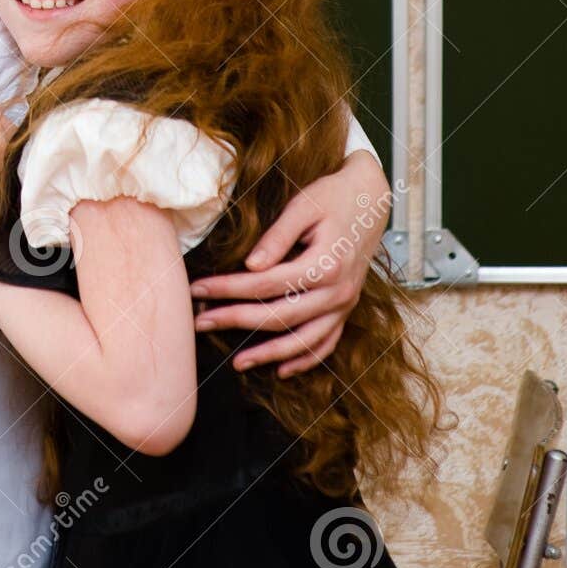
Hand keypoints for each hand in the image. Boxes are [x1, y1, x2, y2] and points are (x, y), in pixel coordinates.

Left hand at [188, 150, 391, 376]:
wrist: (369, 200)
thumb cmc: (332, 197)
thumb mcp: (303, 206)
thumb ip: (277, 237)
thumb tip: (250, 265)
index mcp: (325, 265)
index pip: (265, 284)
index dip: (228, 288)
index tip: (197, 289)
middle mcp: (337, 292)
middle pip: (279, 316)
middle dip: (235, 320)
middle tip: (200, 323)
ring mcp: (344, 305)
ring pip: (304, 341)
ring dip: (269, 354)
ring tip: (236, 363)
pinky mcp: (346, 309)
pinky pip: (326, 343)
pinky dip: (304, 360)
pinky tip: (281, 369)